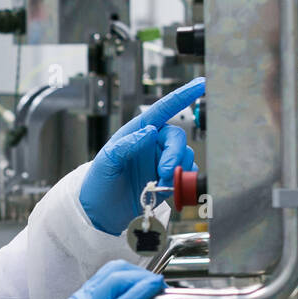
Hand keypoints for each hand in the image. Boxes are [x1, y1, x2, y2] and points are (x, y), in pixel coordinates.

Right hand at [44, 260, 165, 298]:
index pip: (106, 275)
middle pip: (114, 270)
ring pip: (118, 278)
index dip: (129, 272)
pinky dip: (141, 291)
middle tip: (153, 281)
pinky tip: (152, 290)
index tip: (143, 279)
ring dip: (142, 277)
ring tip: (156, 285)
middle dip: (138, 271)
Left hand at [78, 77, 203, 234]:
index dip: (182, 96)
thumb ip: (125, 145)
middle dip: (174, 154)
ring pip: (185, 156)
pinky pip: (187, 174)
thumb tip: (148, 131)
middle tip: (165, 171)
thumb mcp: (106, 162)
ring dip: (177, 170)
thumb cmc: (98, 184)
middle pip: (176, 137)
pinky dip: (183, 181)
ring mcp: (161, 161)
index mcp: (137, 132)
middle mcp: (152, 143)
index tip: (199, 85)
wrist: (101, 213)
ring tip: (159, 184)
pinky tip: (169, 188)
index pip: (162, 110)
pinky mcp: (169, 179)